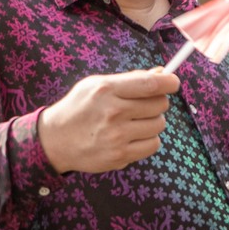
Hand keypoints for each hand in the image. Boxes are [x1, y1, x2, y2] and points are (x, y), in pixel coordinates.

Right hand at [38, 70, 178, 173]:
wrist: (55, 140)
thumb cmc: (79, 108)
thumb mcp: (97, 85)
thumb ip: (130, 80)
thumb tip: (161, 74)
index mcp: (107, 90)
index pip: (150, 85)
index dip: (169, 82)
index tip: (173, 83)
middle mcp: (113, 113)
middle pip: (159, 105)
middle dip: (157, 102)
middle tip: (144, 105)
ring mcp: (117, 136)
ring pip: (159, 125)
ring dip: (152, 122)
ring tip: (135, 122)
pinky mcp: (120, 155)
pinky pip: (153, 145)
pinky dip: (148, 140)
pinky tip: (133, 136)